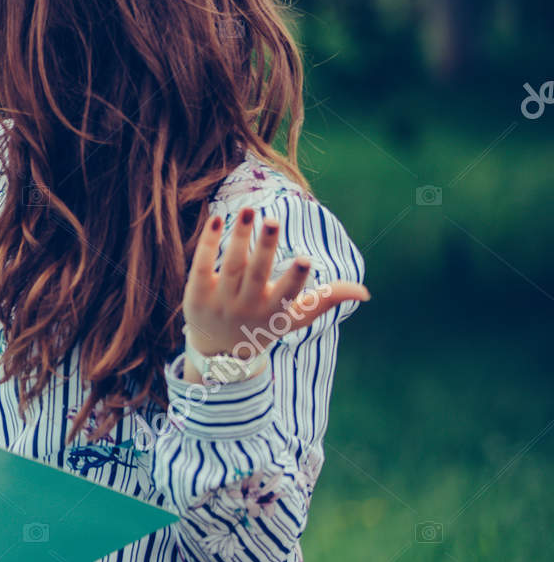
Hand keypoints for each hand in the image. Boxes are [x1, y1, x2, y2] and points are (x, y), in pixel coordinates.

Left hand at [182, 206, 369, 377]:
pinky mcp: (196, 293)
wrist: (218, 352)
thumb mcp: (295, 317)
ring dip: (239, 237)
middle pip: (255, 274)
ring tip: (247, 209)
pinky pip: (201, 265)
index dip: (295, 278)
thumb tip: (365, 292)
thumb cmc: (263, 327)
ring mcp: (219, 300)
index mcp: (273, 312)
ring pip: (230, 265)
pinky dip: (208, 243)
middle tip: (273, 219)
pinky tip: (216, 219)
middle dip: (266, 248)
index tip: (305, 259)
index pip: (286, 294)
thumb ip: (326, 300)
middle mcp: (246, 306)